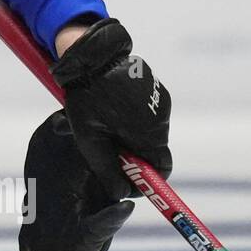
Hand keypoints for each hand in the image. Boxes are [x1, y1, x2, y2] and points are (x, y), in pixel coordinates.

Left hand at [49, 17, 172, 201]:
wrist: (91, 57)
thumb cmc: (87, 99)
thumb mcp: (90, 140)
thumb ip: (107, 169)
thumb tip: (121, 192)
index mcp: (149, 133)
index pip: (162, 168)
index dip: (147, 180)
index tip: (129, 181)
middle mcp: (162, 118)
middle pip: (155, 151)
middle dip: (136, 157)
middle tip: (110, 152)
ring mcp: (161, 101)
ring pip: (151, 132)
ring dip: (133, 136)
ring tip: (107, 125)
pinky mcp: (156, 89)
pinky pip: (149, 114)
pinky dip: (135, 119)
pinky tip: (113, 109)